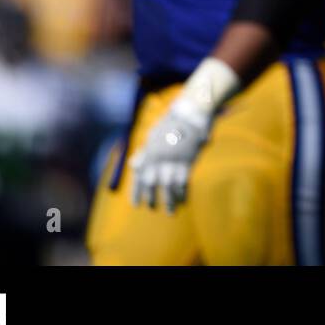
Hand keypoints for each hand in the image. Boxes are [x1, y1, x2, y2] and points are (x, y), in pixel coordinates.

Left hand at [129, 99, 210, 213]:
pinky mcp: (188, 161)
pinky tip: (183, 201)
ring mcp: (173, 160)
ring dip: (168, 201)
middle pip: (152, 183)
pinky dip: (183, 193)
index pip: (139, 176)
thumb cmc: (171, 122)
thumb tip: (133, 165)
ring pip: (168, 186)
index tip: (136, 204)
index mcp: (148, 152)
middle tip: (152, 208)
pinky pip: (184, 182)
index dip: (136, 191)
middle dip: (151, 197)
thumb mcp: (153, 135)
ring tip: (169, 212)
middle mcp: (158, 158)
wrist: (190, 112)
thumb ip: (144, 152)